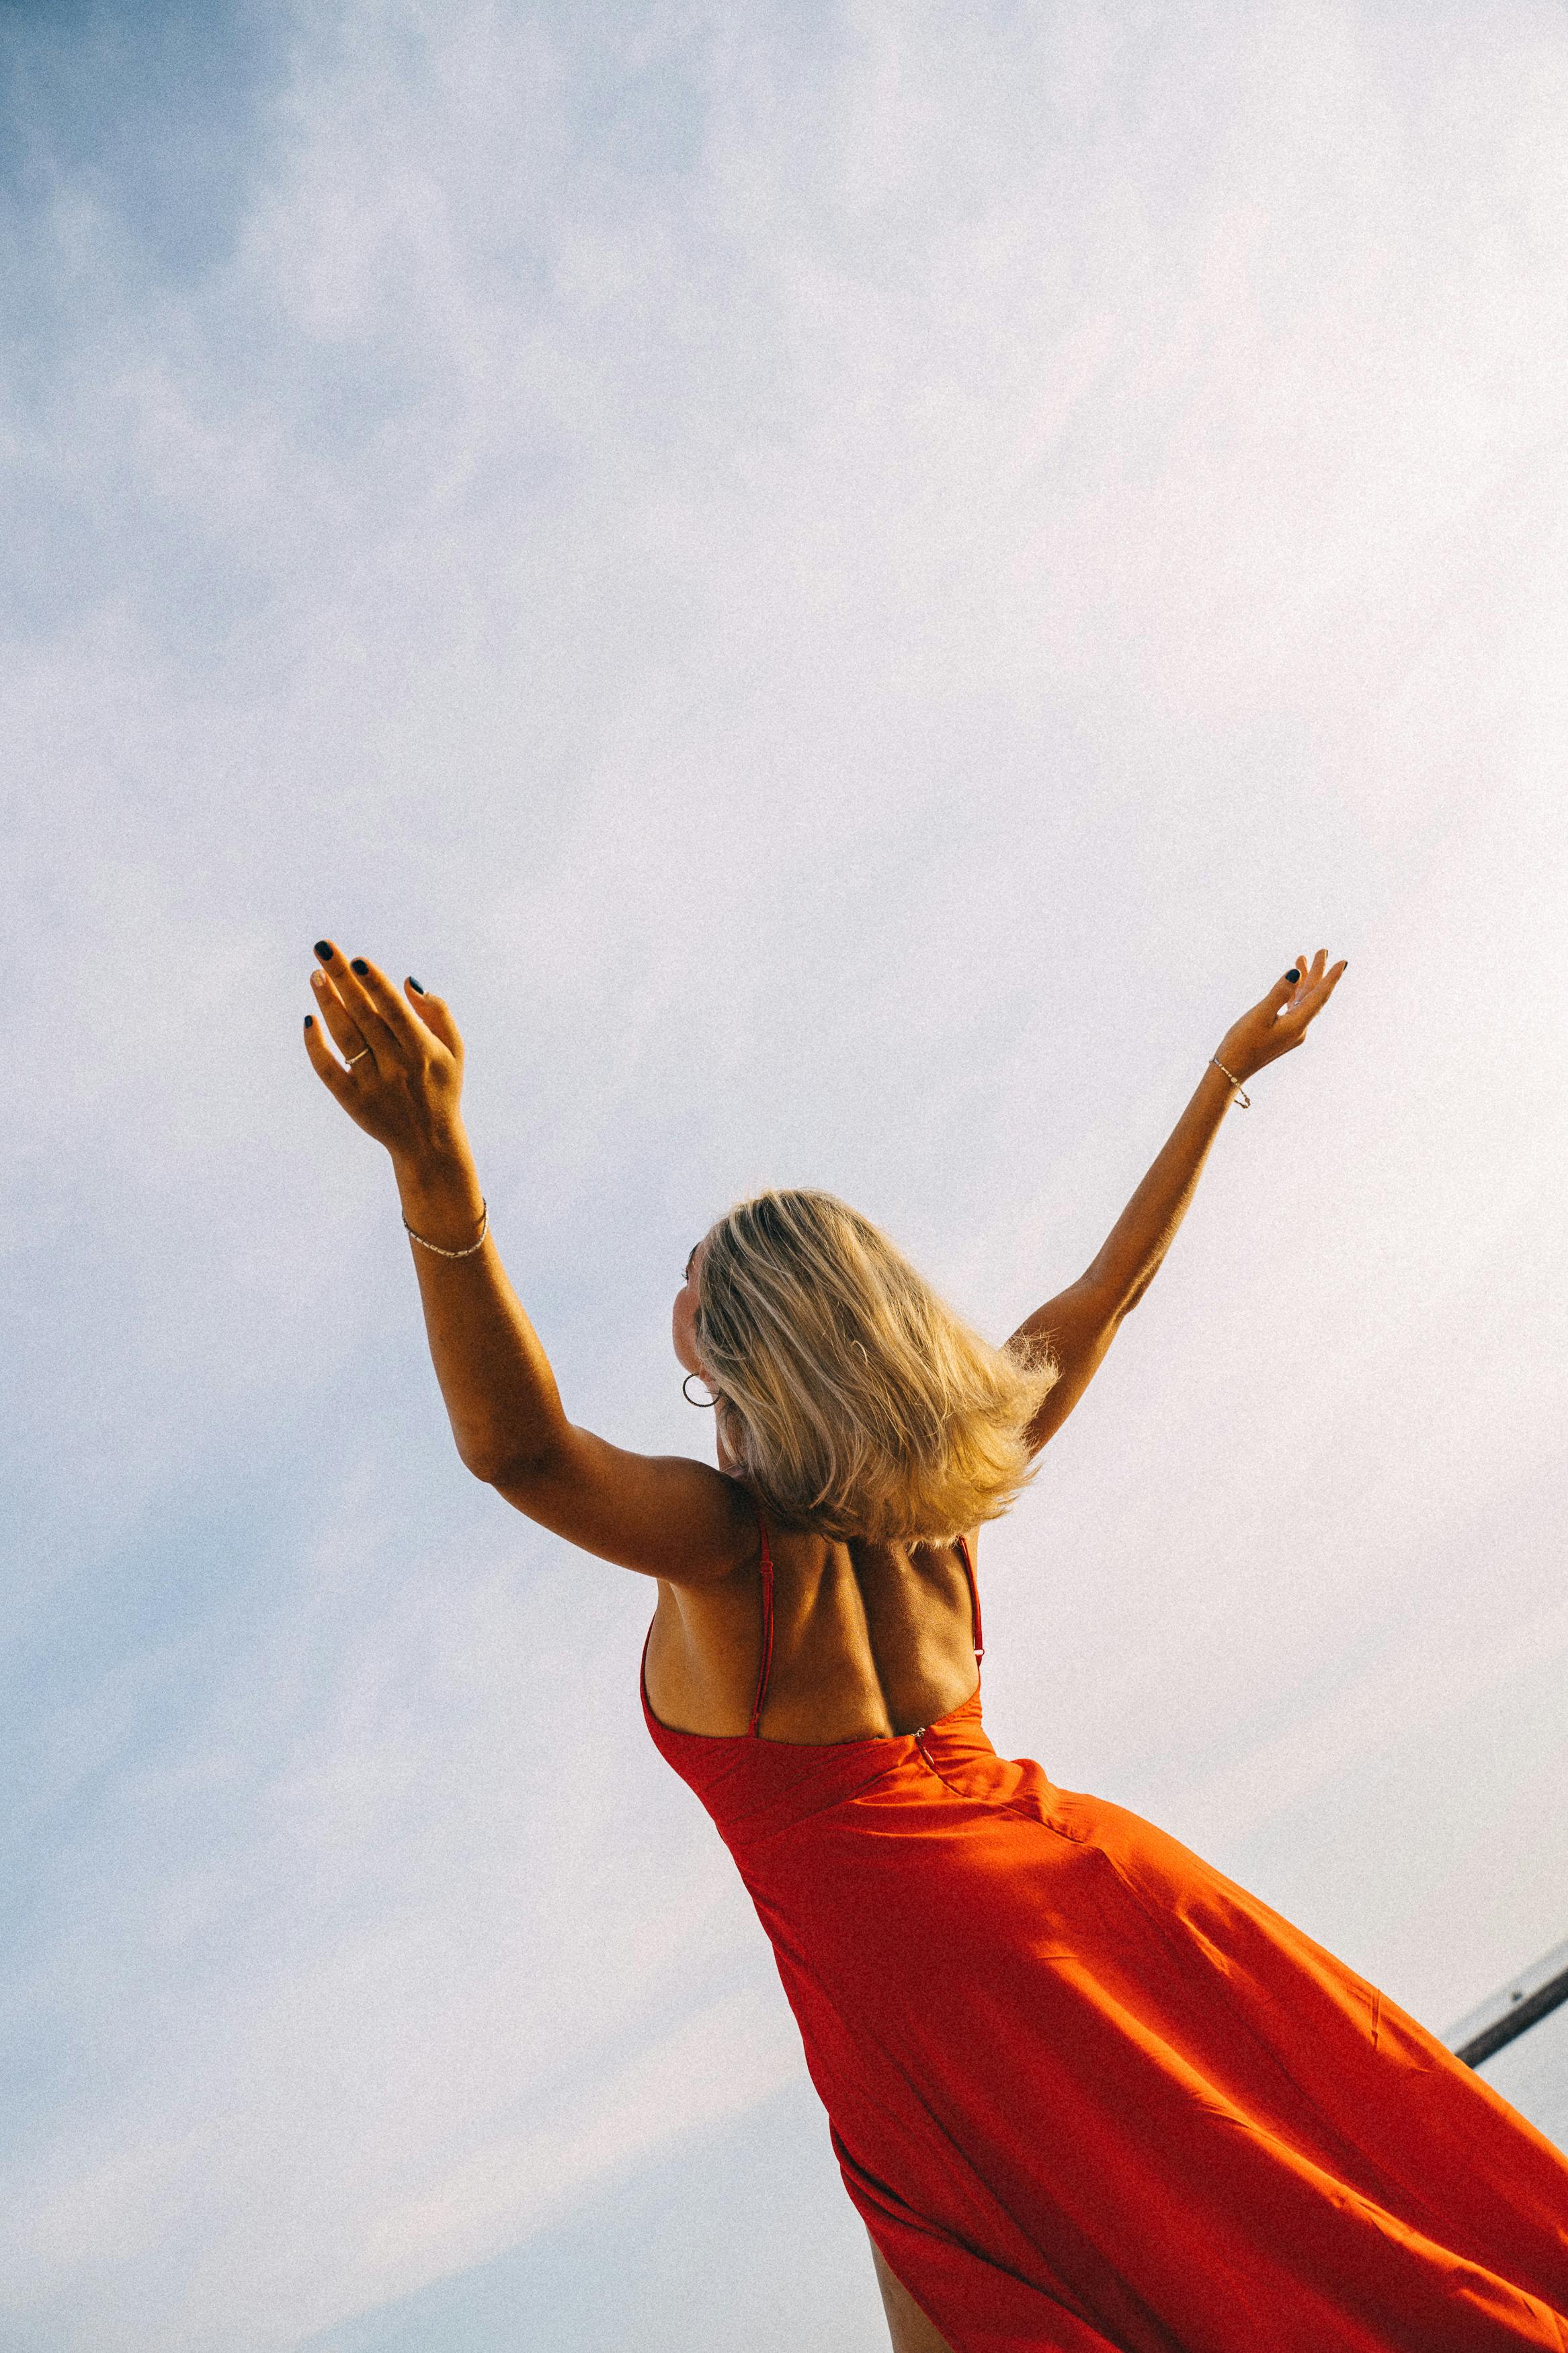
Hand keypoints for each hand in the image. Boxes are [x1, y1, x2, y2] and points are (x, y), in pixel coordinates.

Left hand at [303, 942, 468, 1174]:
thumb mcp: (455, 1051)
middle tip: (322, 948)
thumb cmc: (442, 1087)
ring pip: (344, 1036)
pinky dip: (316, 1046)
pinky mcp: (353, 1100)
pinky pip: (328, 1070)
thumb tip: (407, 980)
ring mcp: (372, 1083)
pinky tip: (309, 1020)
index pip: (393, 1009)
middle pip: (363, 1014)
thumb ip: (438, 1013)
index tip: (356, 958)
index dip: (374, 982)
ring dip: (327, 1003)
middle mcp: (396, 1064)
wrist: (429, 1143)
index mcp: (423, 1049)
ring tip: (315, 975)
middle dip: (341, 978)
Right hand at [1215, 949, 1347, 1083]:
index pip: (1319, 996)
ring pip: (1303, 1000)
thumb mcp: (1259, 1015)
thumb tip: (1295, 973)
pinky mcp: (1282, 1033)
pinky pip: (1294, 1008)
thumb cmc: (1242, 1044)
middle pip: (1313, 996)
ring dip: (1304, 980)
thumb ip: (1278, 993)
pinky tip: (1291, 983)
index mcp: (1297, 1024)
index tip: (1343, 962)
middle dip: (1318, 973)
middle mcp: (1299, 1028)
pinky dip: (1294, 993)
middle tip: (1322, 951)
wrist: (1231, 1071)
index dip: (1331, 978)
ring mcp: (1291, 1031)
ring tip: (1301, 958)